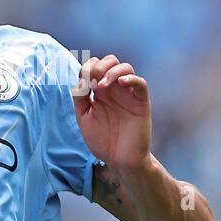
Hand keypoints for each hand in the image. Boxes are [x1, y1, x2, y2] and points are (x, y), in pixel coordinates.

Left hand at [75, 54, 150, 170]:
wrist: (119, 159)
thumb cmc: (102, 140)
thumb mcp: (84, 117)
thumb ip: (80, 99)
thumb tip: (80, 81)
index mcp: (100, 92)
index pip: (95, 67)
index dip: (87, 67)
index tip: (82, 81)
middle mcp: (115, 90)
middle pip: (111, 61)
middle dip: (99, 66)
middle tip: (92, 82)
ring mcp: (128, 94)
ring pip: (126, 68)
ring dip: (111, 71)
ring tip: (101, 86)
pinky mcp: (141, 103)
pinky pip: (141, 83)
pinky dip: (131, 79)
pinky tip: (120, 83)